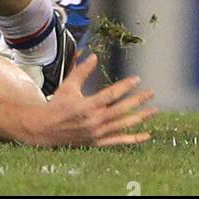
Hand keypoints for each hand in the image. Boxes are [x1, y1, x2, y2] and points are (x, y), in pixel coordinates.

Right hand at [23, 53, 154, 147]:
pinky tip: (146, 135)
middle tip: (151, 92)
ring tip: (153, 111)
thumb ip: (82, 71)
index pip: (111, 94)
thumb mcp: (68, 85)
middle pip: (121, 110)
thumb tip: (94, 56)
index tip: (137, 79)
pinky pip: (119, 141)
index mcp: (87, 105)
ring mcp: (97, 134)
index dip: (125, 86)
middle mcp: (94, 121)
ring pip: (123, 125)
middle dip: (138, 101)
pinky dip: (134, 139)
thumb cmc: (57, 104)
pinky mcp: (98, 142)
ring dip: (140, 118)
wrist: (45, 129)